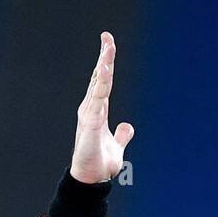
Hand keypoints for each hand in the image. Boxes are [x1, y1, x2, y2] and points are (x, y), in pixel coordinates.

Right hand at [70, 31, 134, 184]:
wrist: (91, 180)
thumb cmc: (100, 164)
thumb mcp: (116, 146)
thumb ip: (122, 135)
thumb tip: (128, 126)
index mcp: (97, 111)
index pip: (102, 82)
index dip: (105, 63)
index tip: (109, 44)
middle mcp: (91, 109)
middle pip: (99, 77)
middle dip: (104, 56)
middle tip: (107, 36)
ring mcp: (90, 114)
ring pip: (99, 83)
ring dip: (104, 64)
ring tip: (109, 46)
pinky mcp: (90, 122)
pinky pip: (98, 98)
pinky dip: (102, 83)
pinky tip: (106, 69)